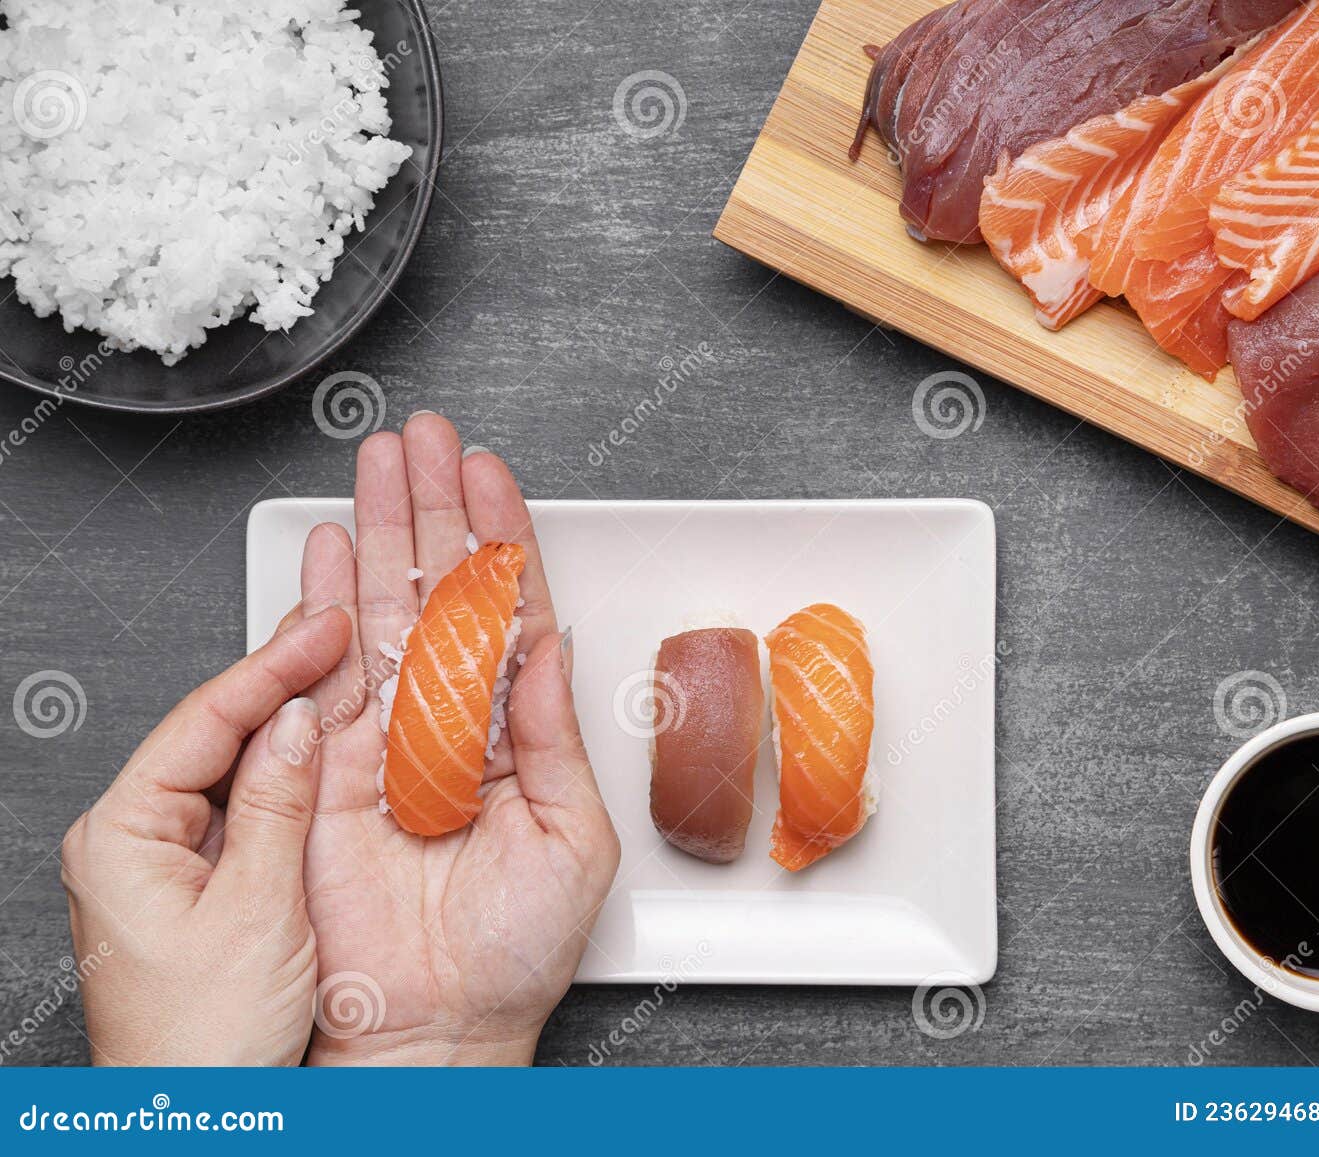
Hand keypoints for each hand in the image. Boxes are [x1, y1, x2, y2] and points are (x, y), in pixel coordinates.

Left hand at [61, 607, 353, 1065]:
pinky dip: (290, 774)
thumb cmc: (203, 1045)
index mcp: (120, 836)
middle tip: (338, 630)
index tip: (325, 629)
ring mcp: (164, 860)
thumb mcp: (257, 911)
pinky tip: (329, 748)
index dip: (273, 666)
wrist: (201, 1119)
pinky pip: (246, 805)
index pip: (204, 720)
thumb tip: (297, 723)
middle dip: (281, 680)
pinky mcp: (198, 882)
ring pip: (234, 765)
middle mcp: (130, 840)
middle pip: (213, 732)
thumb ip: (276, 805)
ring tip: (344, 674)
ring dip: (291, 724)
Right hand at [295, 413, 619, 1066]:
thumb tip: (551, 644)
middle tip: (430, 437)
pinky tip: (328, 545)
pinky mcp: (333, 766)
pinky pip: (327, 671)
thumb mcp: (573, 835)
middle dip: (436, 510)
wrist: (443, 1024)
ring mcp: (390, 737)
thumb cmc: (518, 949)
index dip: (503, 540)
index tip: (496, 475)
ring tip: (382, 460)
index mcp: (516, 731)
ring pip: (385, 611)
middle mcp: (452, 721)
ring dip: (382, 532)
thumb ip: (554, 733)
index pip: (511, 612)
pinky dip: (322, 603)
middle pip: (443, 592)